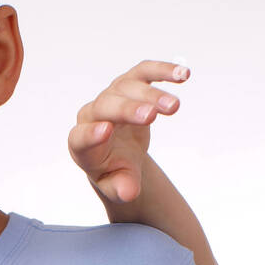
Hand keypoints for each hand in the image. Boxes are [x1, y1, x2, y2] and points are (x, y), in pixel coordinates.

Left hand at [67, 58, 190, 202]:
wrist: (120, 153)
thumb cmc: (115, 170)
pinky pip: (144, 72)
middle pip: (106, 105)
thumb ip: (121, 188)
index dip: (91, 134)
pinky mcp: (130, 84)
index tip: (106, 131)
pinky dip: (163, 71)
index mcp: (83, 144)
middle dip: (127, 109)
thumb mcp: (118, 185)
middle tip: (151, 116)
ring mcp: (111, 96)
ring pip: (127, 86)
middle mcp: (93, 115)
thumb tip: (129, 193)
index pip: (81, 136)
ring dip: (151, 94)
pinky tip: (183, 75)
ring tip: (174, 107)